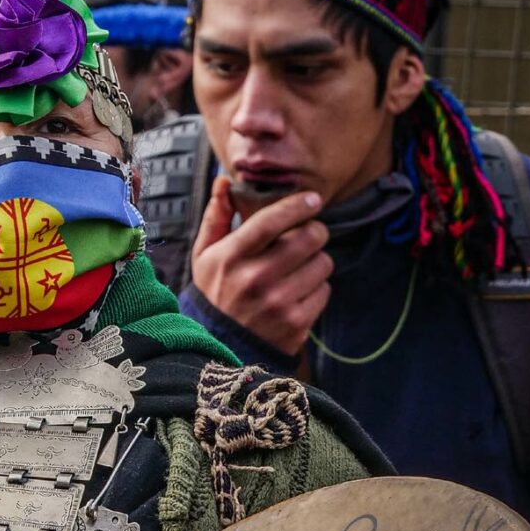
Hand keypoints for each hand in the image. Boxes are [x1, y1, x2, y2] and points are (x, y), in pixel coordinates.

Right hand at [191, 176, 333, 356]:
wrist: (218, 349)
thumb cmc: (215, 295)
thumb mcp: (205, 257)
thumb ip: (216, 218)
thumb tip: (223, 181)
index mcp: (230, 257)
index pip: (273, 219)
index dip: (299, 205)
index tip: (312, 201)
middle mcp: (254, 279)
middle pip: (310, 237)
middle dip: (314, 232)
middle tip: (307, 238)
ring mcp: (277, 303)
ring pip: (322, 263)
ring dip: (316, 263)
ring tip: (298, 271)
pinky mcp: (295, 323)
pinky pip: (324, 291)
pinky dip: (316, 290)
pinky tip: (297, 295)